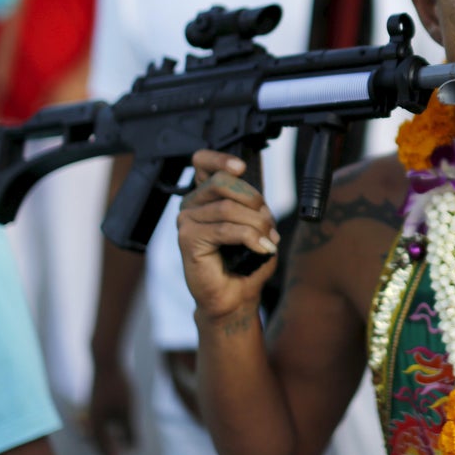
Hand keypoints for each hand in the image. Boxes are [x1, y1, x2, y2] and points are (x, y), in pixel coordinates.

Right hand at [85, 361, 135, 454]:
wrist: (107, 358)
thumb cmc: (120, 383)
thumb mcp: (130, 408)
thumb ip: (132, 429)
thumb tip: (135, 448)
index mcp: (96, 424)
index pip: (105, 448)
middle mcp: (91, 419)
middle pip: (102, 441)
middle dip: (114, 450)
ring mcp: (92, 410)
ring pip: (103, 430)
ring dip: (114, 436)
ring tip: (127, 442)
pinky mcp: (97, 401)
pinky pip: (103, 419)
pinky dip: (113, 425)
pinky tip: (122, 424)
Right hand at [177, 151, 279, 322]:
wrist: (235, 296)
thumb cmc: (246, 260)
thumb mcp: (256, 223)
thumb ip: (252, 203)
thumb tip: (255, 196)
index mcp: (206, 195)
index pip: (202, 162)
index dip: (220, 159)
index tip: (240, 167)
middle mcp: (192, 204)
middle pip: (224, 183)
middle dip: (254, 201)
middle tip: (268, 225)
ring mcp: (186, 221)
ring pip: (228, 208)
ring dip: (257, 224)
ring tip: (267, 240)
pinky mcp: (188, 239)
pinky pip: (225, 229)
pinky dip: (250, 238)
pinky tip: (262, 249)